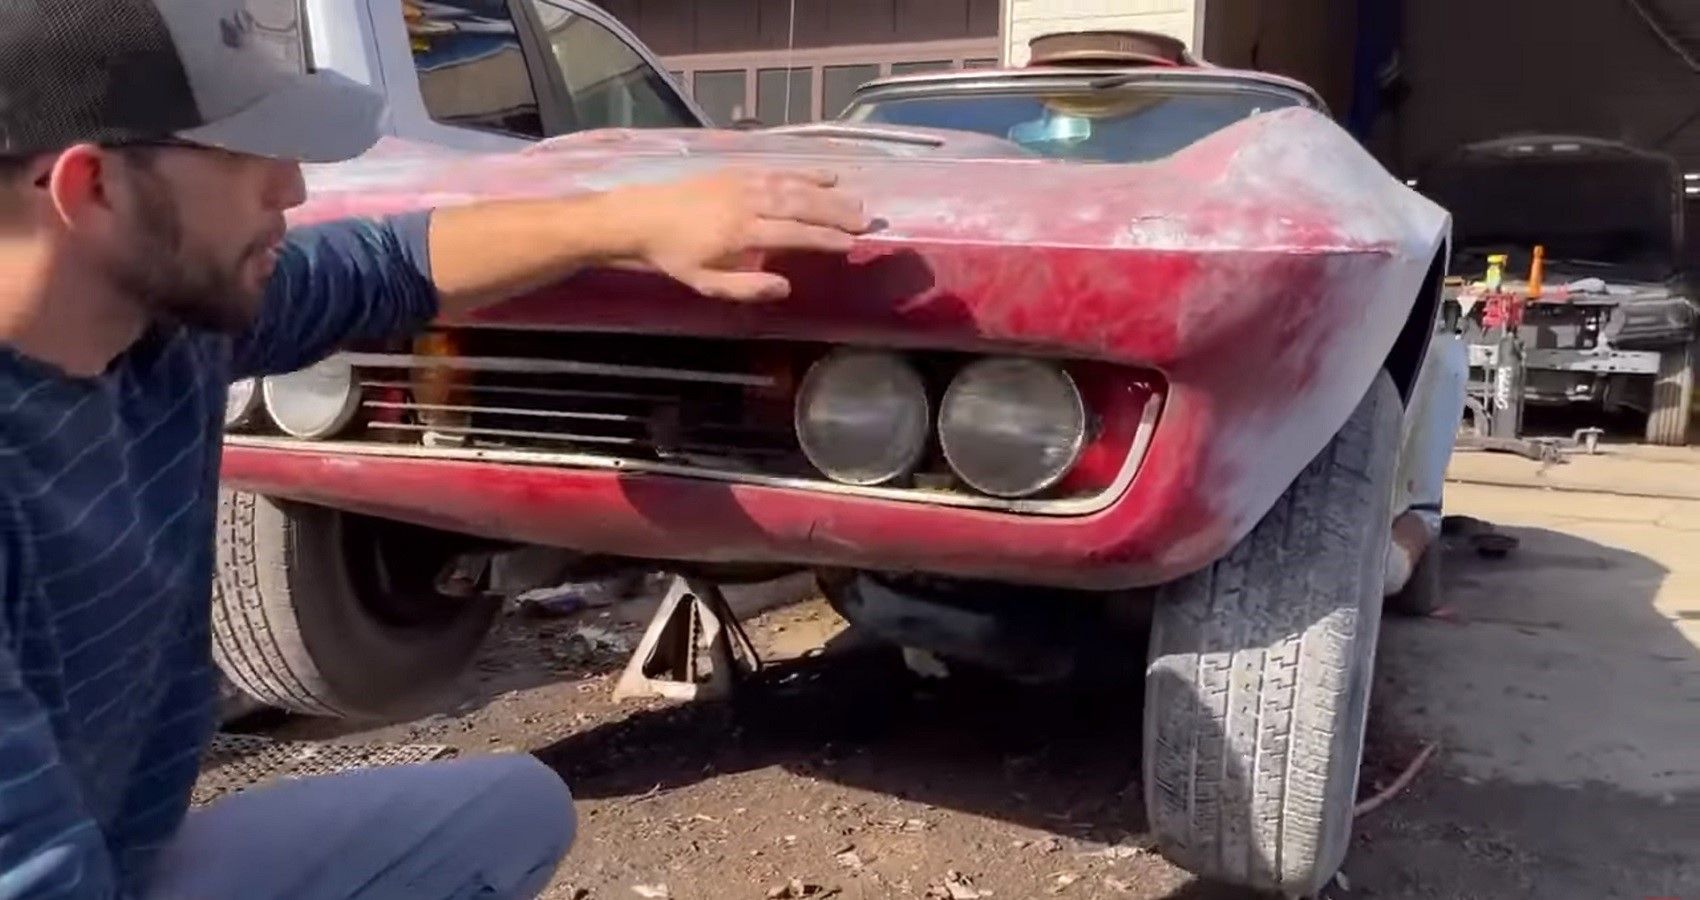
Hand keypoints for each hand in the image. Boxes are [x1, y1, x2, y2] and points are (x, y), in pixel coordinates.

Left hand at [614, 168, 869, 301]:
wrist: (638, 217)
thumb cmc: (672, 257)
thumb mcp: (705, 283)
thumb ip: (746, 287)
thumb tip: (786, 287)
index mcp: (740, 232)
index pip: (792, 234)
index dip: (824, 238)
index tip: (851, 243)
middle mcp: (746, 202)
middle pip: (799, 204)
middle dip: (835, 212)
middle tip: (866, 220)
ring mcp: (742, 183)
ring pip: (792, 184)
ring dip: (827, 192)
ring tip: (855, 200)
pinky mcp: (736, 171)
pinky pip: (777, 169)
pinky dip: (804, 171)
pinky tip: (825, 175)